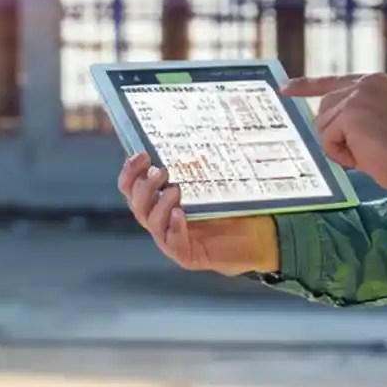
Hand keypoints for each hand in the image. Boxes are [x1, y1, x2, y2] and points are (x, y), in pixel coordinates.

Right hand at [117, 152, 279, 276]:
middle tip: (162, 172)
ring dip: (159, 205)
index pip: (131, 187)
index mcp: (159, 202)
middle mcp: (160, 221)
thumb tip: (187, 130)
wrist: (255, 236)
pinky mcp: (186, 256)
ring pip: (151, 223)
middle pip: (136, 205)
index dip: (130, 172)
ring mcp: (171, 240)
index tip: (142, 155)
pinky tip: (180, 214)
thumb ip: (194, 164)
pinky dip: (173, 228)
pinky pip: (172, 244)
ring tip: (176, 191)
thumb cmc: (232, 204)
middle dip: (144, 187)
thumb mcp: (211, 180)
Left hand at [281, 72, 386, 190]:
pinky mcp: (349, 113)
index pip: (332, 82)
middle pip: (324, 109)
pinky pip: (327, 140)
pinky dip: (342, 155)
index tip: (284, 88)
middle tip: (364, 152)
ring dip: (341, 147)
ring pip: (323, 127)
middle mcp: (364, 83)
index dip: (306, 86)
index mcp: (375, 82)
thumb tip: (327, 126)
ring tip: (370, 153)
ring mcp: (356, 96)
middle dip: (333, 135)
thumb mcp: (384, 121)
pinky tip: (365, 156)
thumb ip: (358, 115)